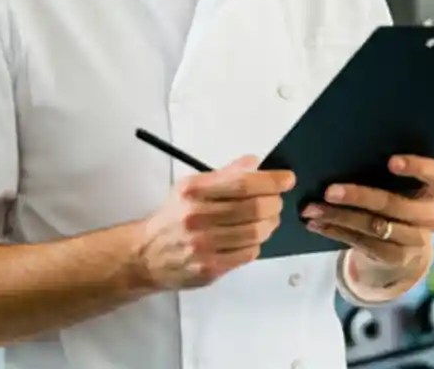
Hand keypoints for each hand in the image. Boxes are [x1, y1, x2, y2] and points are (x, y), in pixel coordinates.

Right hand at [135, 155, 295, 290]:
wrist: (147, 255)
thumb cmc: (172, 218)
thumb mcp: (190, 188)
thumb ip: (224, 175)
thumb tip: (253, 163)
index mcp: (193, 192)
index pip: (242, 183)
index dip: (270, 180)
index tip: (286, 179)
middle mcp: (196, 217)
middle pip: (253, 208)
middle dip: (274, 203)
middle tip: (277, 201)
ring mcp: (203, 245)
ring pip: (255, 232)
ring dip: (269, 224)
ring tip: (268, 219)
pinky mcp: (209, 268)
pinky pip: (248, 254)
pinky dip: (256, 243)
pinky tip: (251, 237)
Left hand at [302, 155, 433, 272]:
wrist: (411, 242)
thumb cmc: (401, 198)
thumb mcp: (404, 184)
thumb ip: (387, 171)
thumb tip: (345, 153)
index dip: (415, 167)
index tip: (391, 161)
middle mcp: (431, 215)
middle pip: (394, 205)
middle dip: (358, 197)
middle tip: (329, 191)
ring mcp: (416, 240)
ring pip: (374, 227)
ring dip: (339, 217)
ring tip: (313, 209)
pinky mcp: (397, 257)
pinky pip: (364, 244)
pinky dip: (337, 232)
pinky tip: (317, 224)